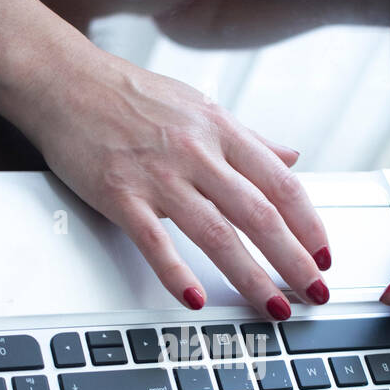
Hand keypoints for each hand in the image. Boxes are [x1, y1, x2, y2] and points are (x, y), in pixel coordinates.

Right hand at [16, 44, 330, 318]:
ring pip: (216, 234)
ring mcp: (158, 176)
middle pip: (259, 214)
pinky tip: (196, 300)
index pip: (280, 184)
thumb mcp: (201, 107)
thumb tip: (291, 159)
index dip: (309, 224)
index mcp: (220, 131)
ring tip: (274, 306)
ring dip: (251, 276)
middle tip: (314, 290)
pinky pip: (154, 242)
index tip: (323, 255)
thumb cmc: (131, 96)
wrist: (65, 82)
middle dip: (293, 259)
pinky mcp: (120, 195)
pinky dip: (176, 274)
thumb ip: (249, 140)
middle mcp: (196, 152)